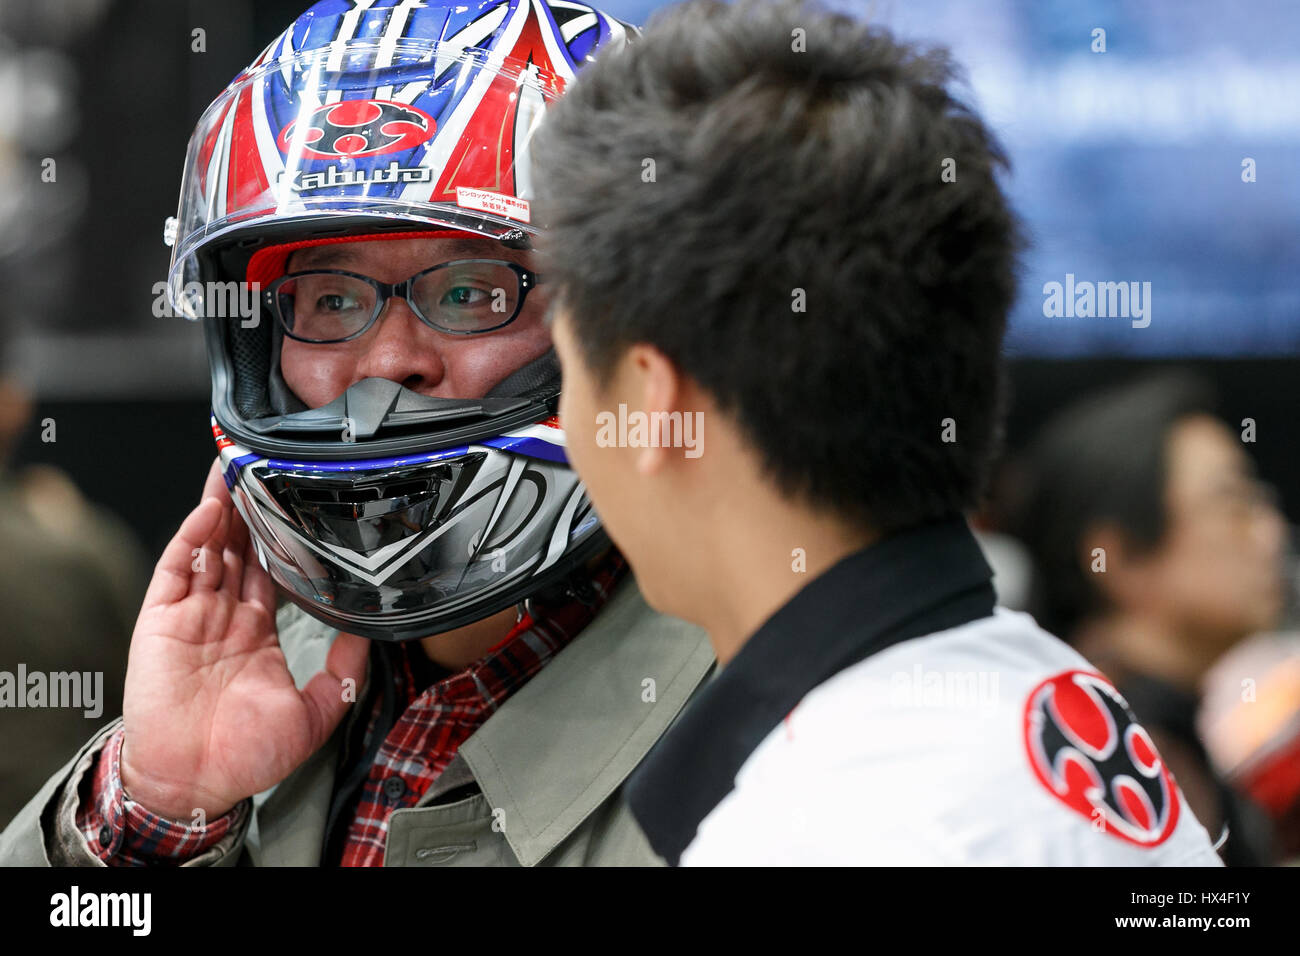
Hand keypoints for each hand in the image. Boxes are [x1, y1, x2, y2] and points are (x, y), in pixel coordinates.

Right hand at [119, 459, 368, 820]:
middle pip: (237, 548)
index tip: (297, 505)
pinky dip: (192, 536)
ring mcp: (191, 615)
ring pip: (208, 547)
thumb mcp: (316, 712)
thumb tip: (369, 638)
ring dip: (221, 508)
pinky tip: (210, 508)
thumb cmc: (247, 756)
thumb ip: (343, 673)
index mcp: (257, 632)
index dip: (281, 538)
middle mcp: (224, 617)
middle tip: (264, 466)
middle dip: (249, 509)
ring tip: (236, 468)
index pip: (271, 570)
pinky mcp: (161, 620)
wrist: (196, 784)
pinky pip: (176, 569)